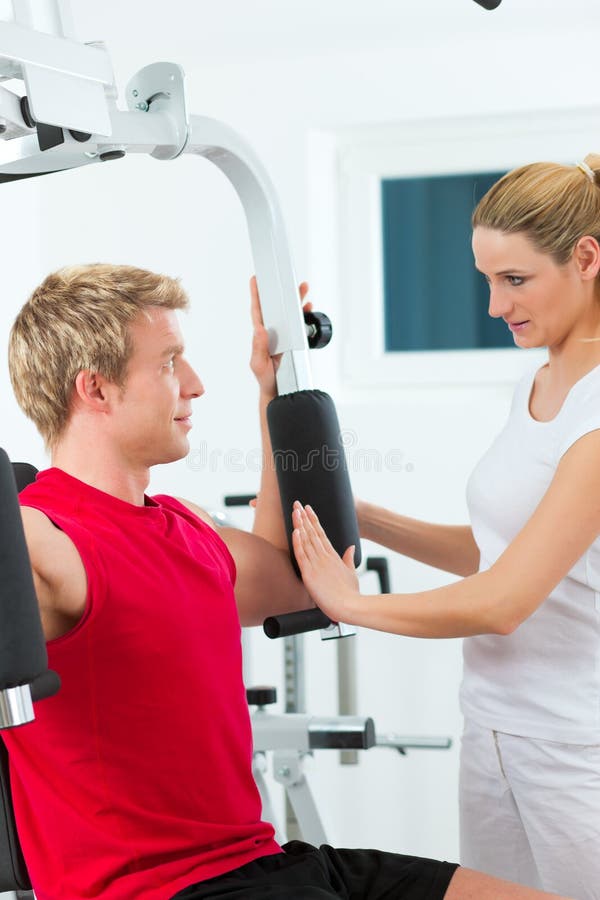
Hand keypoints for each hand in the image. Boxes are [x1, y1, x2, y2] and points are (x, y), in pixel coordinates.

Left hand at [250, 276, 310, 397]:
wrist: (280, 391)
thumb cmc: (266, 378)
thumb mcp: (259, 364)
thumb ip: (258, 347)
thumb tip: (259, 329)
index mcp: (261, 336)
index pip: (258, 312)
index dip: (256, 295)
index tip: (255, 279)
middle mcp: (273, 333)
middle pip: (277, 308)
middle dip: (282, 292)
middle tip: (287, 278)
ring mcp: (285, 337)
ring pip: (291, 314)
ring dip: (297, 301)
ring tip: (303, 288)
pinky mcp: (296, 342)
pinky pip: (302, 324)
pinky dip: (306, 316)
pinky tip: (309, 309)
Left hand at [291, 501, 358, 621]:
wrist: (350, 606)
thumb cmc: (350, 593)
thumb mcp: (351, 572)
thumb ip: (349, 558)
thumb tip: (351, 547)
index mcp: (333, 555)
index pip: (321, 533)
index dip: (313, 519)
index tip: (308, 508)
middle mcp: (324, 556)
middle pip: (311, 532)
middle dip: (303, 517)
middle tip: (297, 503)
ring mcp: (317, 564)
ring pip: (306, 540)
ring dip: (299, 524)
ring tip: (294, 510)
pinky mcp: (310, 574)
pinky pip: (302, 555)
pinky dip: (297, 542)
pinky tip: (295, 530)